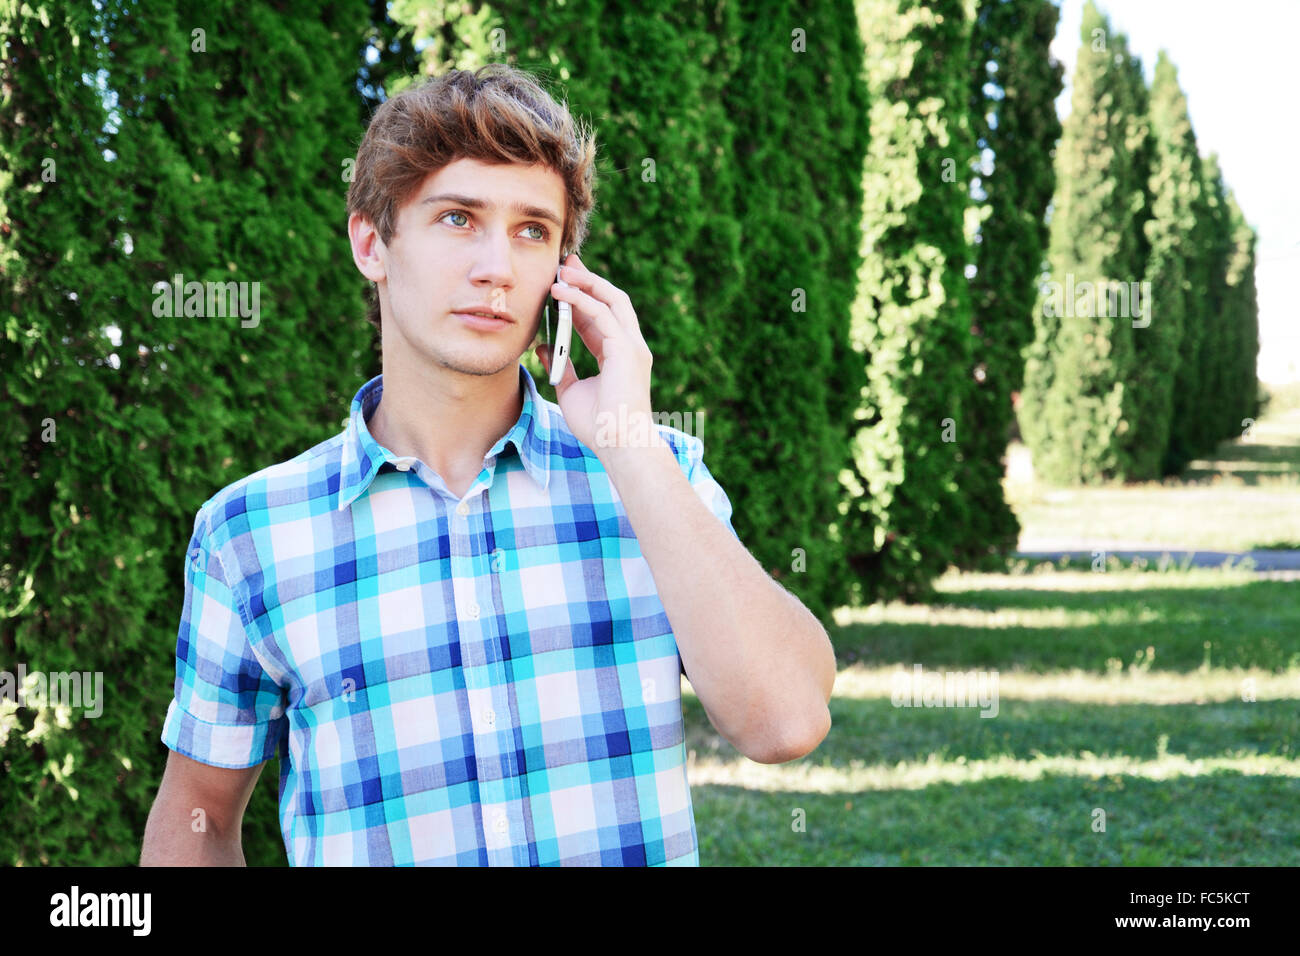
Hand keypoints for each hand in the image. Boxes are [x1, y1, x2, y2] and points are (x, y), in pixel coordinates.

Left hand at [536, 253, 658, 462]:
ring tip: (562, 270)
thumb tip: (542, 347)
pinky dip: (581, 299)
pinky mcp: (626, 349)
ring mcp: (632, 346)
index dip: (581, 298)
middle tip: (565, 263)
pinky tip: (559, 292)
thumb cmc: (598, 426)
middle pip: (611, 300)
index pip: (600, 317)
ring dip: (586, 282)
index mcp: (619, 355)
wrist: (618, 445)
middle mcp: (630, 346)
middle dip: (588, 279)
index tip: (561, 282)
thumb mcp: (570, 390)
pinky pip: (602, 314)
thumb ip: (560, 366)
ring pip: (611, 300)